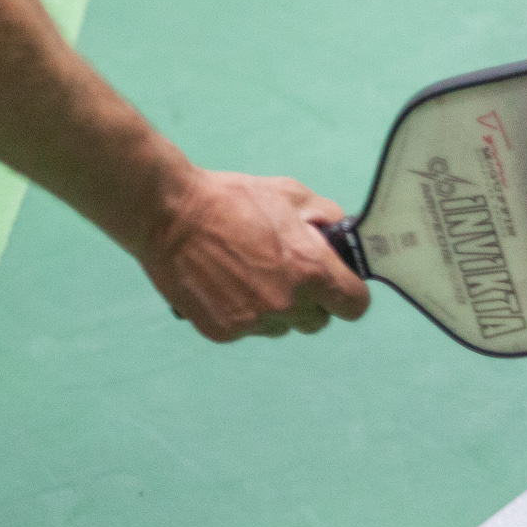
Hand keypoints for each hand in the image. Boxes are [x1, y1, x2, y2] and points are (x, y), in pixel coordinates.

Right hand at [138, 172, 370, 341]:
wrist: (172, 215)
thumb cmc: (234, 199)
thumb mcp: (292, 194)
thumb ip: (326, 218)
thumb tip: (340, 238)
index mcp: (311, 270)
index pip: (355, 306)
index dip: (348, 294)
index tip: (337, 285)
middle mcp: (287, 303)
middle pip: (318, 321)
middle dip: (311, 301)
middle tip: (288, 274)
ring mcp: (254, 322)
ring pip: (281, 327)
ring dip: (275, 309)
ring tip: (250, 275)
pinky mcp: (224, 331)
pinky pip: (248, 330)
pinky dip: (242, 312)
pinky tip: (226, 285)